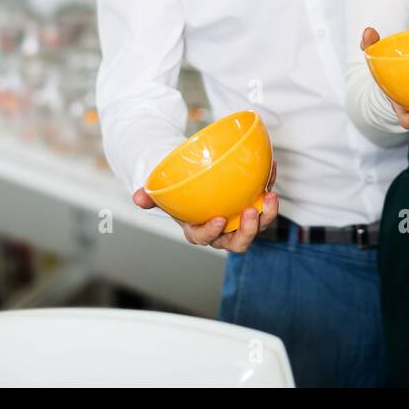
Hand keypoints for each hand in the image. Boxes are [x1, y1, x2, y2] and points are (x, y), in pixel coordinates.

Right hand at [132, 159, 279, 252]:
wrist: (198, 188)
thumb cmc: (182, 198)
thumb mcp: (165, 197)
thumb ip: (152, 198)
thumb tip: (138, 196)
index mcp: (201, 231)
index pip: (206, 239)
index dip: (212, 233)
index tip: (219, 219)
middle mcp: (224, 231)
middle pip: (238, 242)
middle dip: (247, 231)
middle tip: (251, 212)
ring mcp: (241, 220)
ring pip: (259, 225)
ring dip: (268, 214)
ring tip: (271, 196)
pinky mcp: (255, 205)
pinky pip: (265, 200)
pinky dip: (269, 184)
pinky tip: (270, 167)